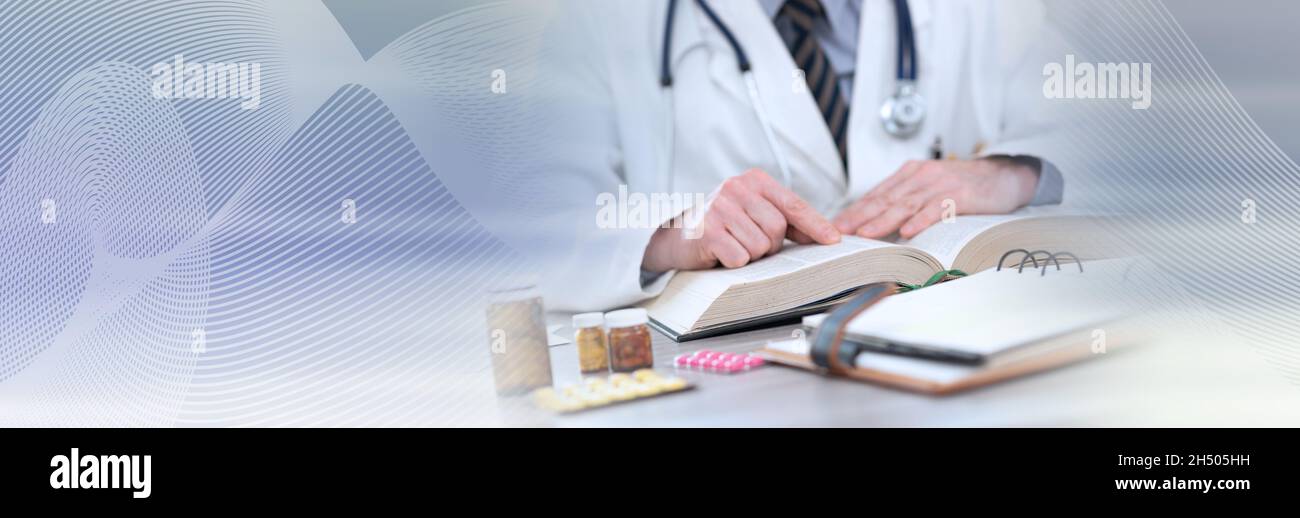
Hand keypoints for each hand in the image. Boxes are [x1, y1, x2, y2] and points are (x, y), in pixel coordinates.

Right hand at [642, 169, 840, 271]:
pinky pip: (740, 257)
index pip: (792, 204)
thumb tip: (825, 235)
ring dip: (750, 255)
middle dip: (769, 245)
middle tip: (748, 244)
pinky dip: (733, 263)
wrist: (675, 236)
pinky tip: (720, 253)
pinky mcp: (707, 230)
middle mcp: (736, 188)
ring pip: (760, 246)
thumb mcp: (752, 213)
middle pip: (777, 229)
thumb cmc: (720, 226)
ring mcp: (720, 208)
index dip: (815, 224)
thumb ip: (784, 219)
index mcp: (753, 180)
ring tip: (732, 246)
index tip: (833, 240)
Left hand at [832, 158, 1038, 239]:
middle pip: (885, 198)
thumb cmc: (965, 186)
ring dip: (883, 220)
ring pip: (906, 203)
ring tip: (864, 234)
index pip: (876, 194)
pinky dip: (921, 220)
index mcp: (910, 174)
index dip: (854, 211)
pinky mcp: (960, 194)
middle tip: (838, 232)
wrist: (1004, 175)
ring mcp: (940, 184)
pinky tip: (907, 231)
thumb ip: (906, 202)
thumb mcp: (930, 188)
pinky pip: (937, 208)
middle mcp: (921, 176)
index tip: (833, 226)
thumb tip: (876, 225)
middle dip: (859, 216)